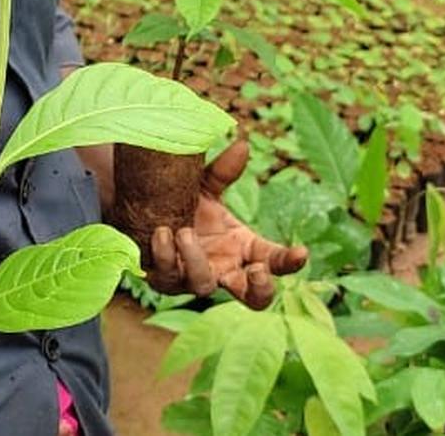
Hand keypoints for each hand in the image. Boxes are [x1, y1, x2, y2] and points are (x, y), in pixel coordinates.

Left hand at [146, 141, 307, 309]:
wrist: (142, 207)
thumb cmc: (185, 202)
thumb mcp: (205, 185)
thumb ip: (223, 171)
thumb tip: (241, 145)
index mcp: (243, 249)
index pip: (275, 261)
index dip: (290, 261)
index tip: (302, 252)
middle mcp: (223, 270)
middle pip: (255, 298)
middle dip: (261, 290)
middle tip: (258, 271)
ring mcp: (193, 278)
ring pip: (204, 286)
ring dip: (196, 261)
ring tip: (185, 232)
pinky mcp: (164, 279)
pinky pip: (167, 276)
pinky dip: (165, 255)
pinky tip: (161, 234)